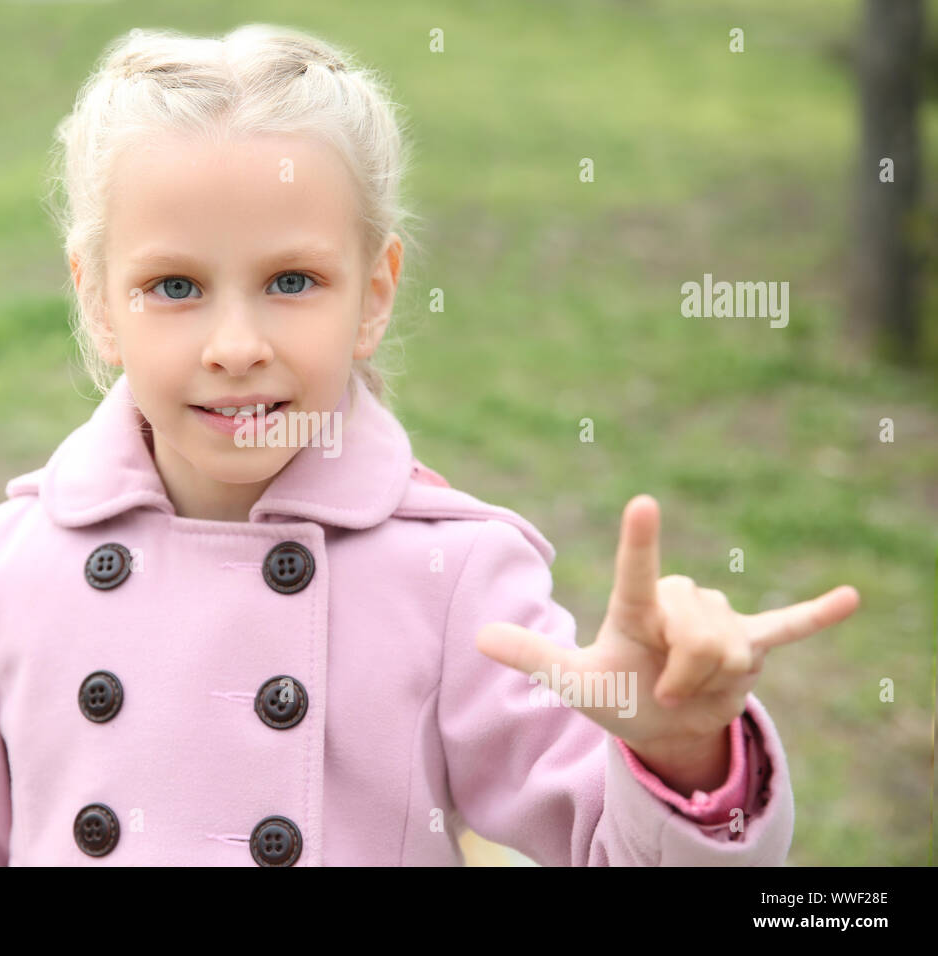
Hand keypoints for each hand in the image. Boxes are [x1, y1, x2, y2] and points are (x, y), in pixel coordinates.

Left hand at [475, 494, 858, 791]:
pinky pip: (787, 628)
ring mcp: (718, 624)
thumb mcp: (572, 682)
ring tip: (691, 691)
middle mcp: (680, 605)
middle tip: (666, 692)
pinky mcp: (750, 645)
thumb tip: (478, 637)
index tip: (643, 504)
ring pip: (731, 647)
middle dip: (687, 673)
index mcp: (637, 608)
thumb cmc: (614, 693)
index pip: (637, 573)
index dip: (639, 542)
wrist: (660, 725)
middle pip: (698, 632)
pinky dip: (816, 616)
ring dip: (713, 683)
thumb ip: (532, 655)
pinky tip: (851, 598)